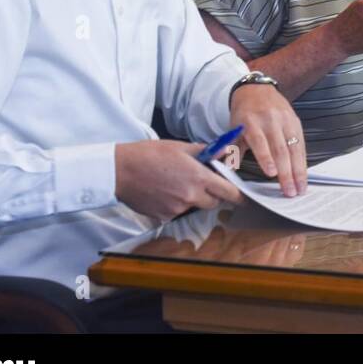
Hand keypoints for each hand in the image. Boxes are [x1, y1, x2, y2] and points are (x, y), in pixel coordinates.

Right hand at [115, 140, 243, 220]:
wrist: (120, 171)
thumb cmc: (149, 154)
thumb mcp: (181, 147)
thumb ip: (206, 152)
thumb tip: (224, 152)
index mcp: (198, 177)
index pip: (229, 192)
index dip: (238, 196)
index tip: (242, 197)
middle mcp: (190, 196)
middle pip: (214, 202)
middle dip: (214, 194)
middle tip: (202, 182)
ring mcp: (176, 209)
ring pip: (195, 207)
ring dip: (193, 198)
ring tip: (176, 182)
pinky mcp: (163, 217)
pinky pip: (178, 212)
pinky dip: (176, 204)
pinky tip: (164, 191)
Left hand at [230, 82, 307, 196]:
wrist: (257, 89)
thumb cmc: (244, 114)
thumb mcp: (234, 129)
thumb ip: (234, 150)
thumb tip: (229, 171)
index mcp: (251, 122)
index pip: (260, 142)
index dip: (266, 158)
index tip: (271, 174)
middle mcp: (270, 121)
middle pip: (281, 148)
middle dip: (286, 172)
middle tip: (290, 191)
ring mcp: (285, 121)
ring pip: (295, 147)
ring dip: (299, 170)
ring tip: (301, 188)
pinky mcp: (296, 122)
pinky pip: (301, 144)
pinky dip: (303, 161)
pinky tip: (304, 175)